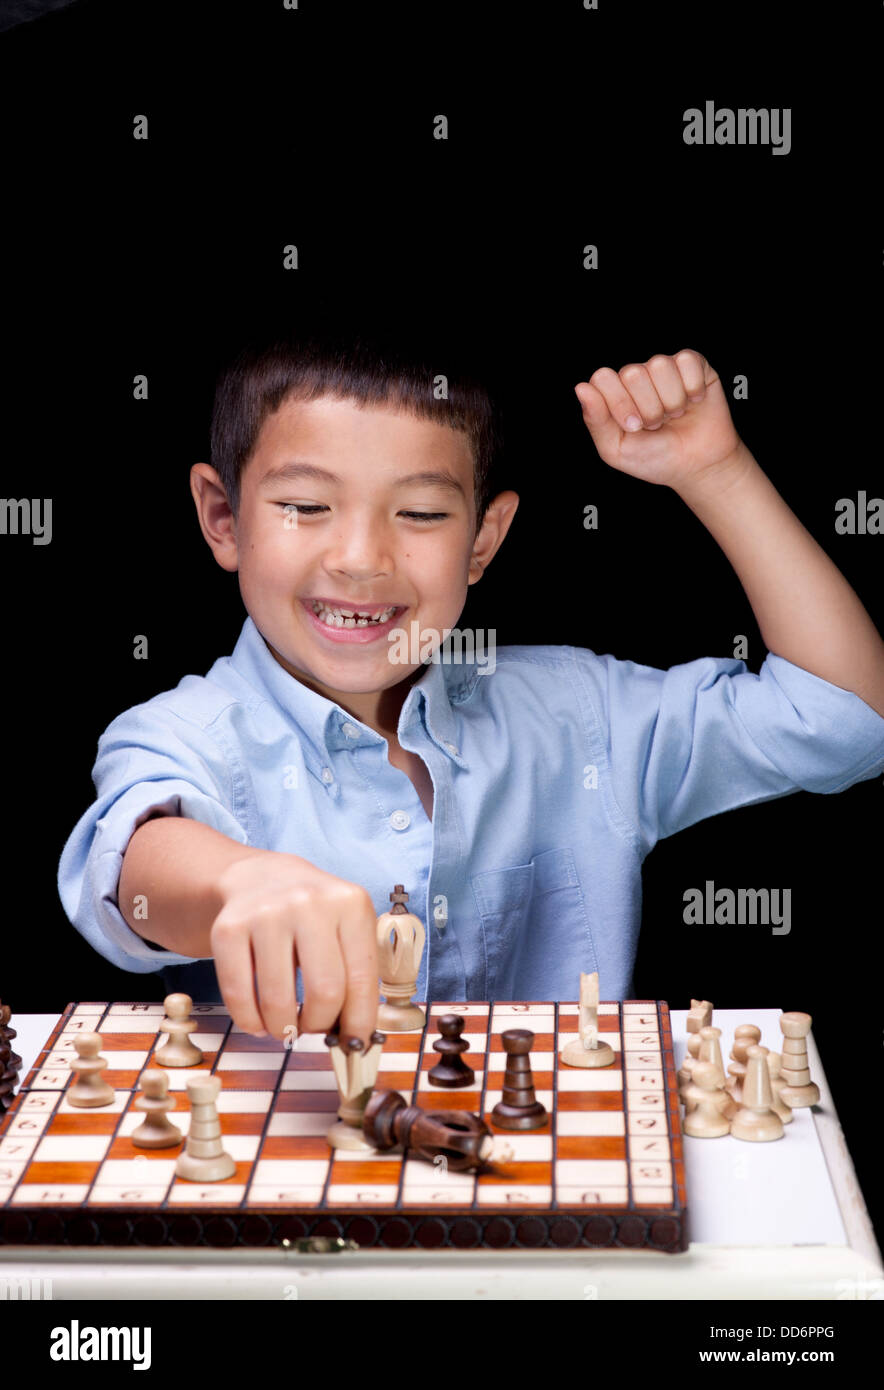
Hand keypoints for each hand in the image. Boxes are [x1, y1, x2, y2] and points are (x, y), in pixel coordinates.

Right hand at [210, 852, 378, 1044]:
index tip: (354, 1043)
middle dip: (320, 1025)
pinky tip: (258, 1022)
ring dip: (283, 1028)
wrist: (258, 878)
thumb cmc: (312, 915)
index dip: (359, 1021)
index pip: (362, 979)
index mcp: (349, 903)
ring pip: (278, 1000)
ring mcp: (265, 914)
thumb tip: (357, 1035)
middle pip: (325, 992)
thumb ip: (358, 971)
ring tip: (286, 1026)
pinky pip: (238, 995)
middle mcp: (308, 903)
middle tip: (314, 1029)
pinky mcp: (228, 928)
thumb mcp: (346, 925)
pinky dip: (249, 1021)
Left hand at [575, 349, 742, 489]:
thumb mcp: (617, 449)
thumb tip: (581, 388)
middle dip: (648, 408)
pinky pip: (687, 361)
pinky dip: (693, 388)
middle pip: (632, 373)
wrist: (697, 466)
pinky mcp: (693, 365)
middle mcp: (636, 375)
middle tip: (657, 425)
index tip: (634, 427)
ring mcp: (664, 368)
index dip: (619, 403)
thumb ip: (596, 421)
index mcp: (613, 393)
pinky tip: (694, 401)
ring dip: (671, 401)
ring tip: (675, 415)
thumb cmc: (654, 458)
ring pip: (660, 365)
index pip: (603, 378)